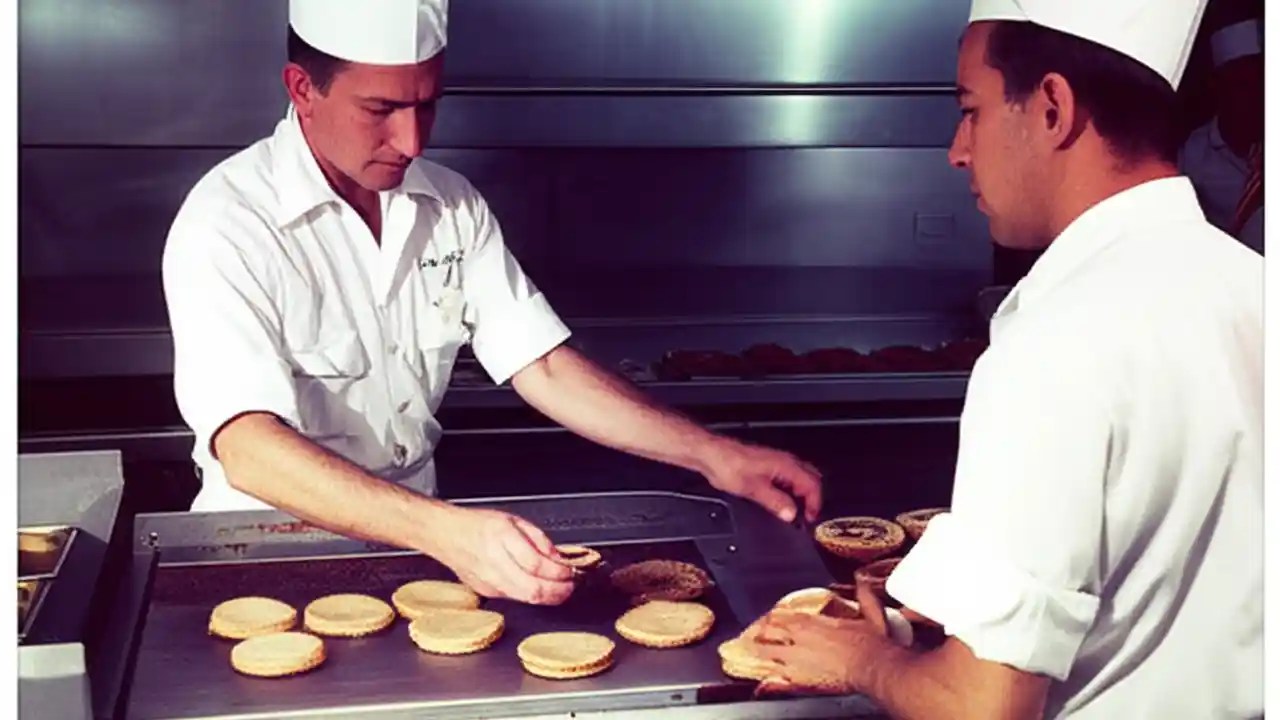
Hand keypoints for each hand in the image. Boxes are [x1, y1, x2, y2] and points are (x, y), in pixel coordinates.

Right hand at [427, 506, 574, 604]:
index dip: (559, 572)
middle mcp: (494, 562)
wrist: (445, 535)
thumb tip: (559, 558)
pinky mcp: (485, 591)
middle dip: (558, 591)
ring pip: (525, 598)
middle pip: (532, 589)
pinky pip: (515, 598)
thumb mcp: (514, 521)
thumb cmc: (478, 525)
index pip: (537, 564)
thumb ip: (539, 539)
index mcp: (502, 538)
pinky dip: (532, 595)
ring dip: (548, 597)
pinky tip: (540, 588)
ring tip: (560, 590)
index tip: (571, 571)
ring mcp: (488, 581)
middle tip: (571, 587)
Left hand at [699, 437, 822, 522]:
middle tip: (808, 513)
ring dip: (802, 491)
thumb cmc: (729, 466)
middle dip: (813, 496)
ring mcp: (775, 460)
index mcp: (785, 465)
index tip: (810, 517)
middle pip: (811, 476)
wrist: (712, 454)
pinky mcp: (766, 462)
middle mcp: (783, 460)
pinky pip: (788, 474)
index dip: (815, 502)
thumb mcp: (754, 490)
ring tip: (796, 509)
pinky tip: (781, 497)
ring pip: (800, 474)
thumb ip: (775, 502)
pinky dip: (791, 487)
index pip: (812, 483)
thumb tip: (791, 513)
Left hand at [750, 584, 890, 696]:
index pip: (781, 615)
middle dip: (761, 633)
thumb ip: (864, 595)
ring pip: (766, 654)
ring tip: (750, 652)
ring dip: (758, 652)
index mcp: (810, 622)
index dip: (774, 617)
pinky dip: (768, 679)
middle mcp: (798, 639)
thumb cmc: (871, 644)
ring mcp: (795, 661)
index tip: (771, 618)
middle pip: (768, 632)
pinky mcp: (798, 681)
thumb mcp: (870, 614)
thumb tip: (862, 581)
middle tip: (755, 634)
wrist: (872, 668)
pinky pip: (775, 679)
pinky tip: (763, 681)